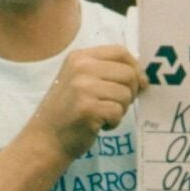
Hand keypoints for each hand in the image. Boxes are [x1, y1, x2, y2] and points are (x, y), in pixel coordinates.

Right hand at [30, 44, 144, 161]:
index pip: (120, 52)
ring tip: (102, 115)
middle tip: (115, 106)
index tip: (137, 84)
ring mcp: (83, 87)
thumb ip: (107, 73)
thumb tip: (143, 77)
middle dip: (130, 93)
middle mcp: (81, 67)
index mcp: (80, 57)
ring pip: (126, 94)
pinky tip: (98, 125)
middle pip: (128, 74)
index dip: (135, 68)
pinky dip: (113, 122)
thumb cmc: (68, 111)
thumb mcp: (81, 81)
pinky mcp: (88, 108)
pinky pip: (118, 112)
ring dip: (120, 110)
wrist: (46, 138)